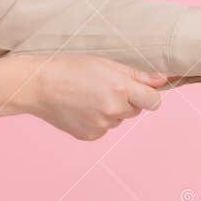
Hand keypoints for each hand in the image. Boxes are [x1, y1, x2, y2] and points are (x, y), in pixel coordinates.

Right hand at [0, 55, 165, 139]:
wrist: (38, 85)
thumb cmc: (71, 68)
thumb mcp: (106, 64)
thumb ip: (137, 75)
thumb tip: (162, 80)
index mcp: (120, 89)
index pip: (154, 102)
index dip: (149, 96)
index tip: (141, 92)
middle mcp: (113, 110)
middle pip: (135, 110)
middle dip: (126, 100)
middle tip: (102, 87)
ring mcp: (101, 125)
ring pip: (118, 120)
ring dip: (110, 110)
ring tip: (87, 96)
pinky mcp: (89, 136)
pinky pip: (103, 129)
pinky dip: (96, 120)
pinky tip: (80, 108)